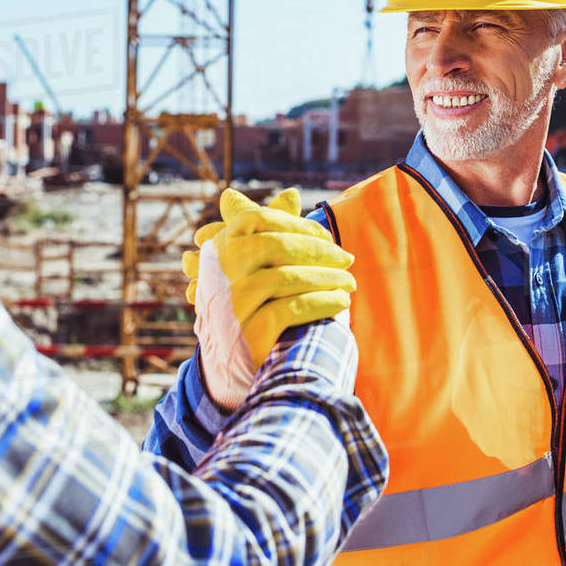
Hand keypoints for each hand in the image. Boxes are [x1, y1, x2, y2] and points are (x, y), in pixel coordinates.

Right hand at [182, 187, 355, 408]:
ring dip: (328, 278)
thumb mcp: (247, 269)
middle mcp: (216, 275)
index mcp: (215, 252)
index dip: (295, 223)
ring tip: (350, 284)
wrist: (226, 372)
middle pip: (276, 245)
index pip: (256, 219)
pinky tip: (341, 303)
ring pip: (288, 277)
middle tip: (348, 260)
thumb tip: (291, 193)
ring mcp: (229, 304)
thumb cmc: (244, 310)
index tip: (326, 236)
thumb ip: (268, 230)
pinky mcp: (247, 332)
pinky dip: (323, 303)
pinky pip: (294, 308)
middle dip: (319, 251)